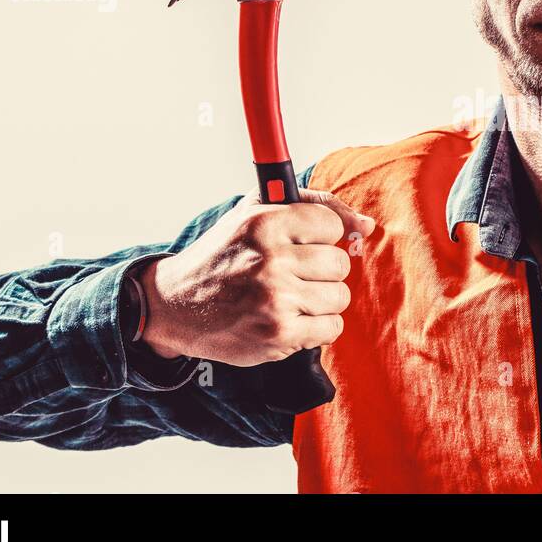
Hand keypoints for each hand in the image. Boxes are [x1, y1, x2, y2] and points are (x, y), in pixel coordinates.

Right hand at [138, 188, 376, 366]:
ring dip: (320, 301)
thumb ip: (316, 206)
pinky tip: (290, 319)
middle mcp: (270, 259)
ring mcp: (275, 299)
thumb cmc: (225, 254)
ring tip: (289, 298)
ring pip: (340, 297)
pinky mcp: (279, 334)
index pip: (332, 225)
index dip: (320, 237)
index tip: (299, 245)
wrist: (175, 304)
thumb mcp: (257, 212)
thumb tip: (366, 225)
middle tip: (291, 275)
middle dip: (321, 271)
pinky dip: (317, 328)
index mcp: (265, 222)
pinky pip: (331, 328)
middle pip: (339, 264)